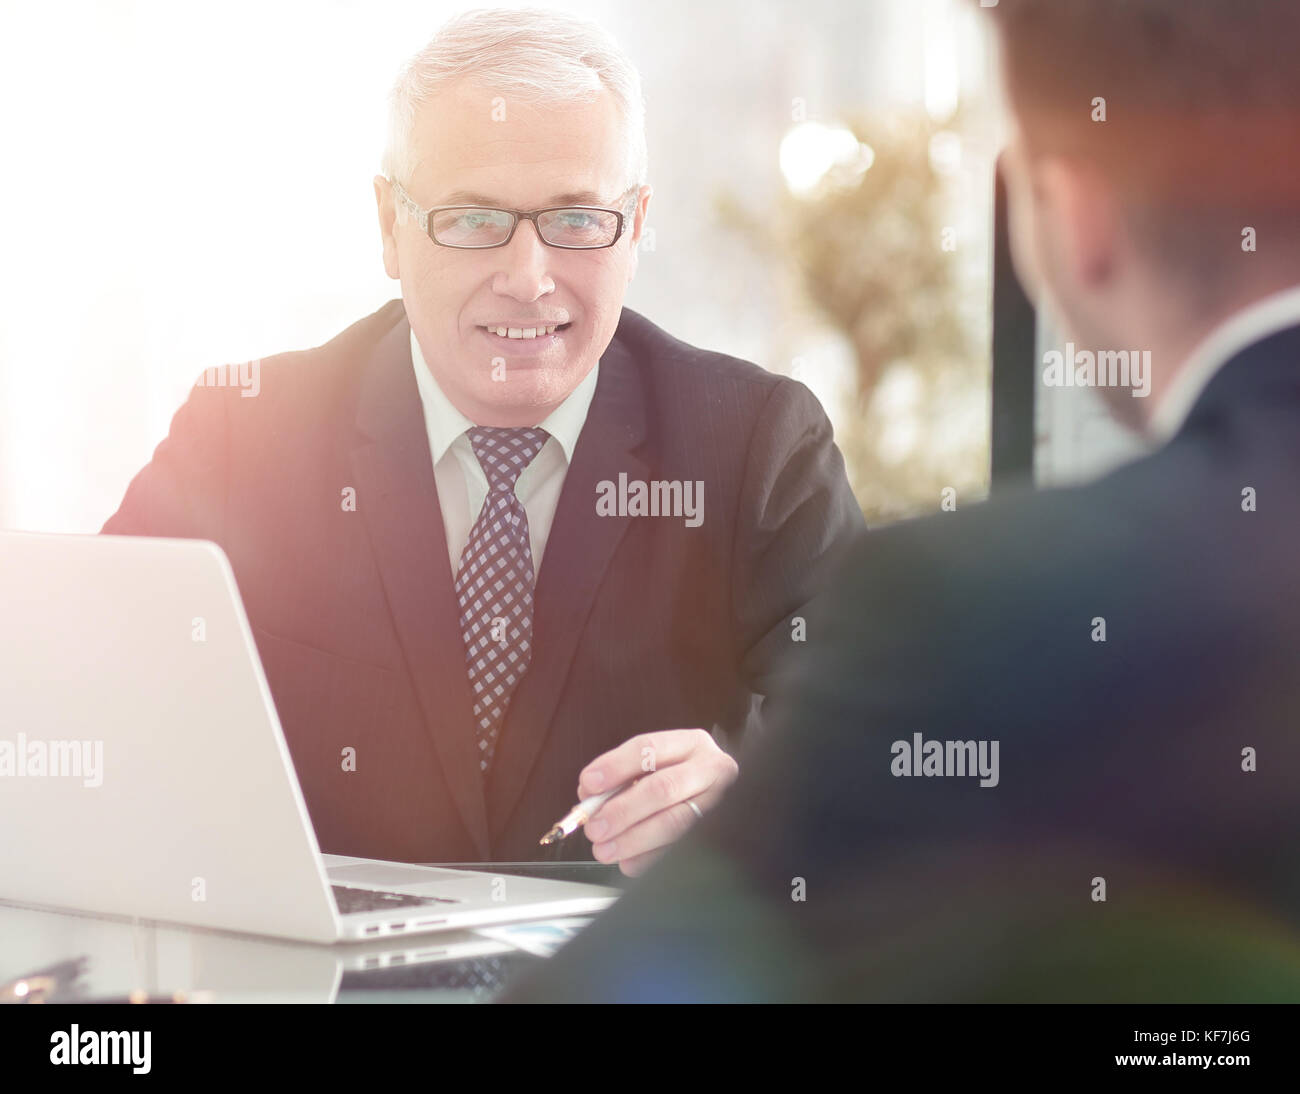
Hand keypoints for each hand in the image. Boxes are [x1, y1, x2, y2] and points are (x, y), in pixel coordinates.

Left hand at [577, 729, 739, 876]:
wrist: (714, 796)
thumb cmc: (676, 779)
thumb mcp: (652, 767)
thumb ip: (620, 778)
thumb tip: (589, 796)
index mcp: (690, 744)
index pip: (649, 748)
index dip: (616, 766)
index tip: (588, 784)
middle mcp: (711, 769)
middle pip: (663, 788)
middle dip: (623, 810)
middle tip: (595, 828)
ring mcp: (719, 803)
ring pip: (674, 823)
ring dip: (632, 839)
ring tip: (605, 850)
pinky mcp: (718, 835)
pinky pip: (679, 851)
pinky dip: (649, 860)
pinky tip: (629, 862)